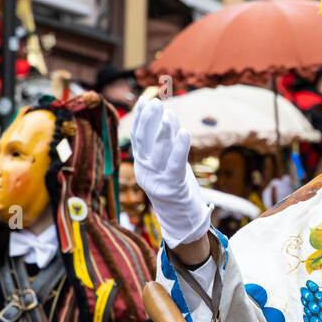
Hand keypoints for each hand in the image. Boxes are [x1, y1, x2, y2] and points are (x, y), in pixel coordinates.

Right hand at [130, 97, 209, 247]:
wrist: (182, 221)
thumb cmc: (177, 187)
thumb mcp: (167, 164)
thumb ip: (165, 144)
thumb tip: (167, 115)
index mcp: (142, 165)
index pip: (137, 138)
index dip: (140, 118)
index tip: (145, 100)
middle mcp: (145, 172)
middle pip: (144, 143)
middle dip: (149, 121)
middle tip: (156, 103)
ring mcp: (157, 181)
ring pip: (159, 152)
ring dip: (164, 131)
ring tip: (169, 114)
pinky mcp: (172, 188)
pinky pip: (175, 165)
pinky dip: (179, 148)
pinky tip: (184, 132)